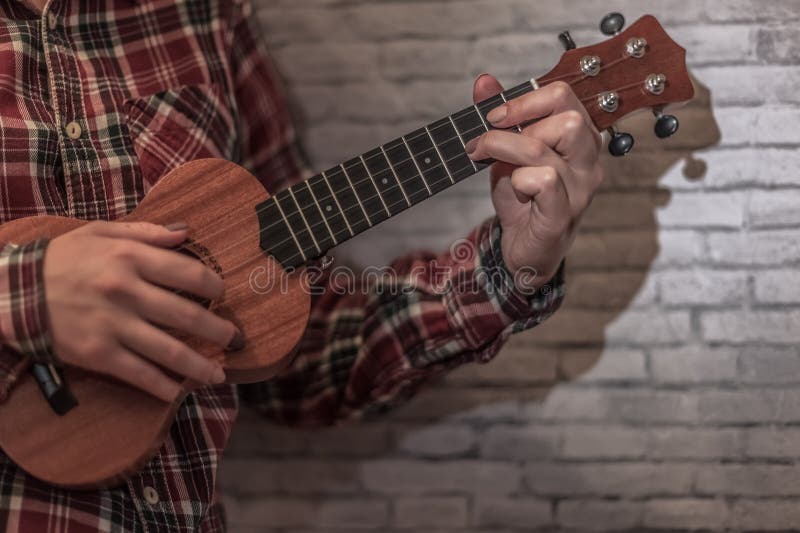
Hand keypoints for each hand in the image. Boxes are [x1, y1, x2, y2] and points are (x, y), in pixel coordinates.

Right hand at [44, 221, 241, 401]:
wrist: (12, 291)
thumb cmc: (61, 258)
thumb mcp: (101, 232)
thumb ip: (147, 232)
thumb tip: (186, 233)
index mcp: (131, 258)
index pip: (190, 274)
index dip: (214, 287)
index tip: (222, 294)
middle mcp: (127, 291)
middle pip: (188, 316)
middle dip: (219, 331)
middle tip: (236, 340)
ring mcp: (113, 325)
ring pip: (170, 351)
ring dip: (200, 367)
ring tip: (218, 375)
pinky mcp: (98, 353)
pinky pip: (139, 373)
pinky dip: (162, 385)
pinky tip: (178, 392)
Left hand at [467, 75, 603, 284]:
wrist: (523, 249)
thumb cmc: (523, 198)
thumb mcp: (506, 152)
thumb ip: (499, 116)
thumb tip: (483, 81)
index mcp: (579, 137)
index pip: (563, 96)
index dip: (523, 100)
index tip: (493, 116)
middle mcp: (589, 160)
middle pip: (565, 118)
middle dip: (517, 125)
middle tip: (488, 143)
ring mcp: (581, 189)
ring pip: (544, 149)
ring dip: (506, 151)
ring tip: (490, 163)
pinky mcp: (564, 214)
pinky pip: (544, 181)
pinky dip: (518, 180)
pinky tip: (515, 190)